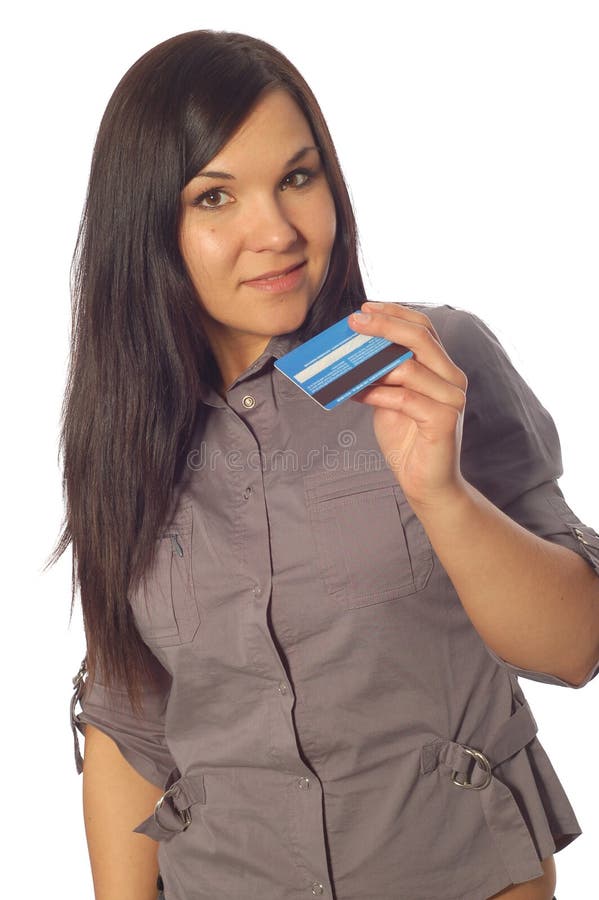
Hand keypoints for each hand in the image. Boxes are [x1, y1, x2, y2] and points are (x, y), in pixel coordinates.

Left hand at [349, 301, 468, 509]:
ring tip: (345, 364)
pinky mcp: (444, 420)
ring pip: (410, 367)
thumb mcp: (389, 400)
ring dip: (372, 364)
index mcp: (442, 369)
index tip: (365, 307)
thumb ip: (381, 376)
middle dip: (384, 325)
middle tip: (354, 321)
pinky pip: (405, 398)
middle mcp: (452, 379)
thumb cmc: (407, 441)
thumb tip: (353, 351)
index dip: (395, 313)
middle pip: (420, 338)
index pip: (423, 328)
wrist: (427, 484)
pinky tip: (357, 393)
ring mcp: (452, 399)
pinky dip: (378, 394)